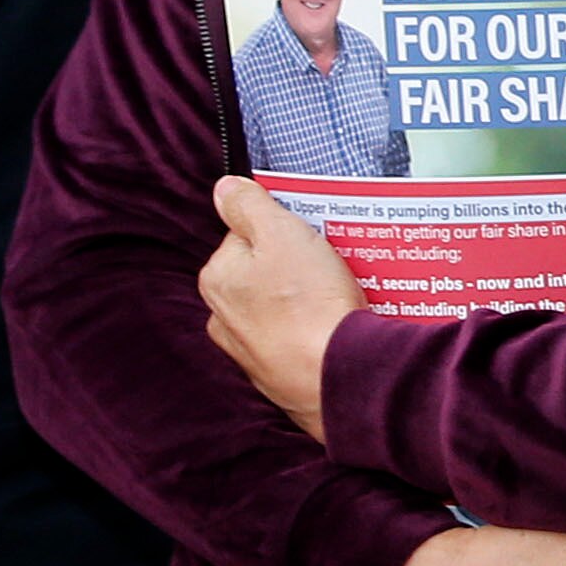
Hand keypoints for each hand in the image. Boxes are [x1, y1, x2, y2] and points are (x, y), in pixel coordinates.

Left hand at [201, 177, 361, 442]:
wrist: (339, 377)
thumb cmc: (309, 304)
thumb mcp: (281, 234)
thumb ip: (248, 205)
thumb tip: (224, 188)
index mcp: (217, 278)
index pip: (247, 235)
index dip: (284, 228)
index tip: (313, 234)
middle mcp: (224, 317)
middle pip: (268, 271)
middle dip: (301, 264)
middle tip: (336, 260)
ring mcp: (252, 350)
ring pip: (286, 306)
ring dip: (313, 297)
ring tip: (348, 293)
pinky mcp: (281, 375)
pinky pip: (303, 337)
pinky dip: (320, 329)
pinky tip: (344, 324)